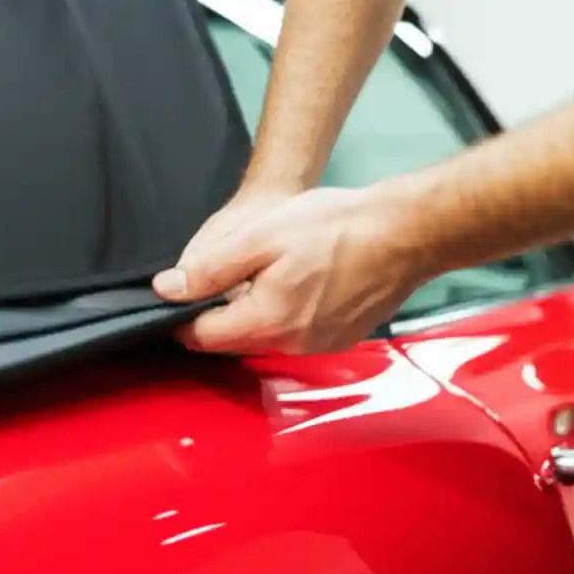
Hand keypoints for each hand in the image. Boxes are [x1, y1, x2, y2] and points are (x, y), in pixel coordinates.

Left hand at [152, 187, 427, 355]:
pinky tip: (294, 284)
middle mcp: (292, 345)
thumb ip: (209, 269)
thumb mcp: (259, 237)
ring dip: (250, 316)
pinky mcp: (340, 339)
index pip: (202, 338)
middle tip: (220, 277)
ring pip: (264, 339)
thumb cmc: (336, 228)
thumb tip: (167, 290)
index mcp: (267, 321)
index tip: (181, 293)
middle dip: (216, 317)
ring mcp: (320, 346)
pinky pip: (295, 336)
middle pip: (232, 342)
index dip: (183, 317)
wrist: (406, 232)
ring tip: (259, 274)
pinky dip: (282, 316)